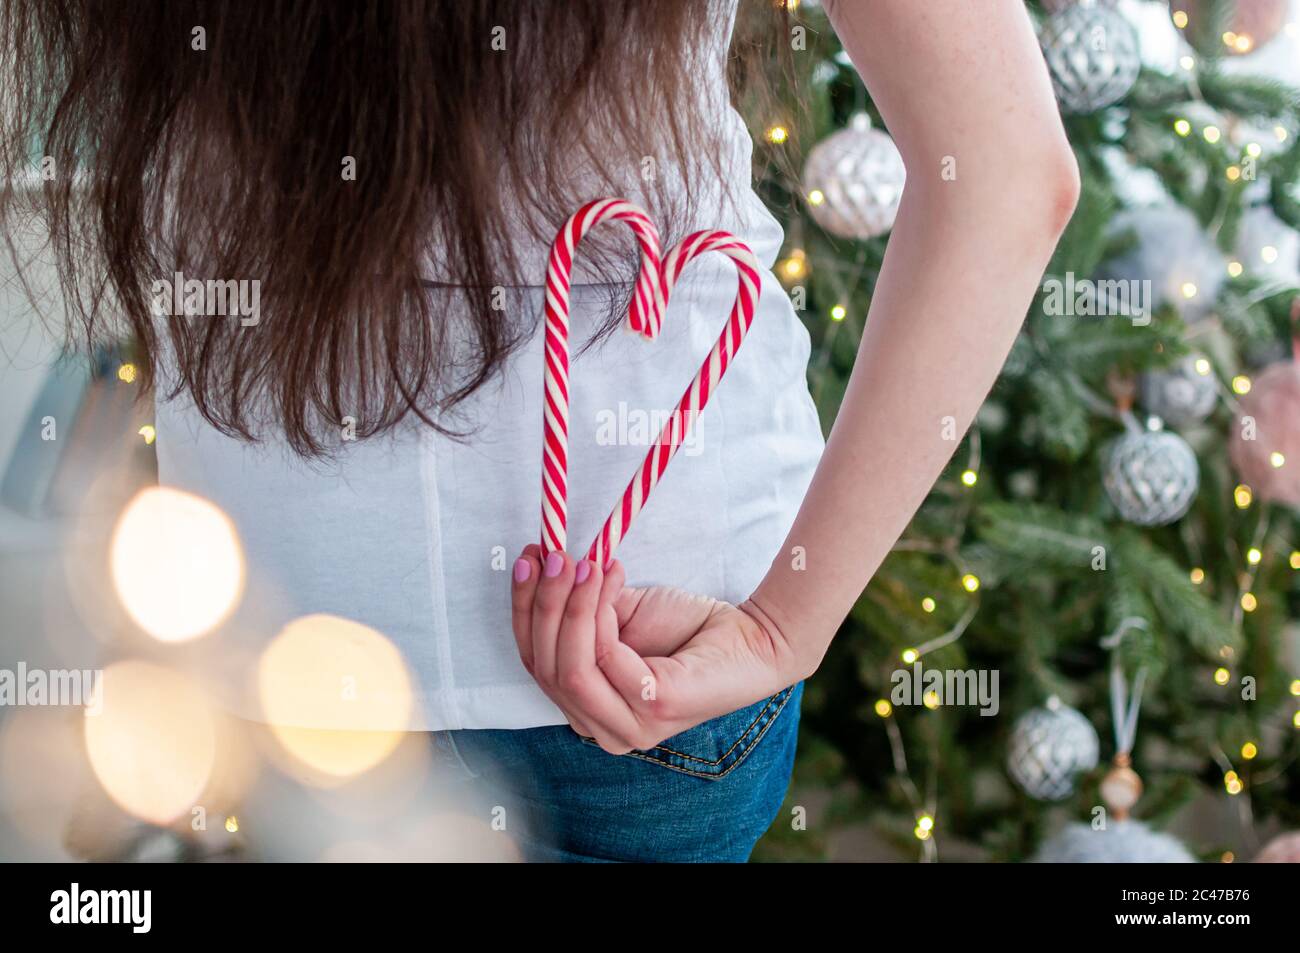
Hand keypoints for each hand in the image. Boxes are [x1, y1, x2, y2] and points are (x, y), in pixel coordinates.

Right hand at [510, 545, 805, 754]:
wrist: (751, 637)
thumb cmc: (685, 628)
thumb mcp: (619, 614)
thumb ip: (581, 607)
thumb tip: (544, 563)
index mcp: (589, 712)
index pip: (534, 666)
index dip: (523, 610)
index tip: (528, 558)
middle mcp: (604, 730)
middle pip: (545, 668)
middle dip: (543, 605)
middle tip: (553, 555)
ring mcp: (630, 726)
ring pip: (569, 668)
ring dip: (568, 607)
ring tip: (581, 561)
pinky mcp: (656, 709)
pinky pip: (605, 658)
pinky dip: (598, 610)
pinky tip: (608, 574)